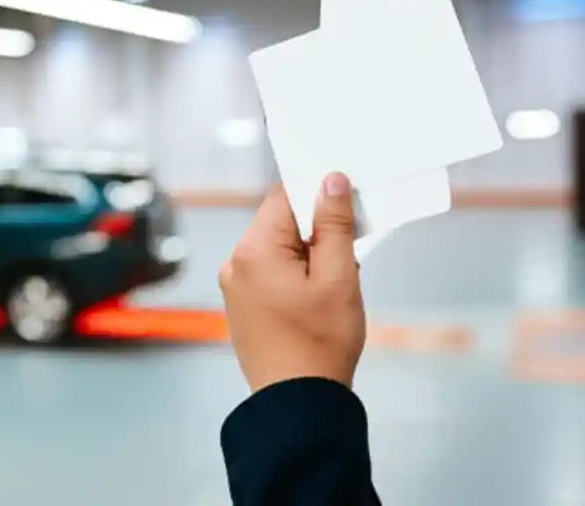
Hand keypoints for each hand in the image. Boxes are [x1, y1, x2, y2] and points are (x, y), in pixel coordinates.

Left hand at [219, 172, 365, 390]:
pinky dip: (296, 275)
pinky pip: (270, 274)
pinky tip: (318, 298)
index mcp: (254, 251)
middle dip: (316, 230)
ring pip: (278, 250)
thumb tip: (331, 181)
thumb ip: (334, 224)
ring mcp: (235, 287)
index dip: (316, 194)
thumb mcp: (338, 277)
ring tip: (334, 284)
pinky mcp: (243, 306)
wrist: (298, 403)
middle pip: (280, 223)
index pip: (283, 197)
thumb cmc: (319, 345)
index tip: (346, 203)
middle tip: (349, 251)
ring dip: (309, 255)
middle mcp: (236, 264)